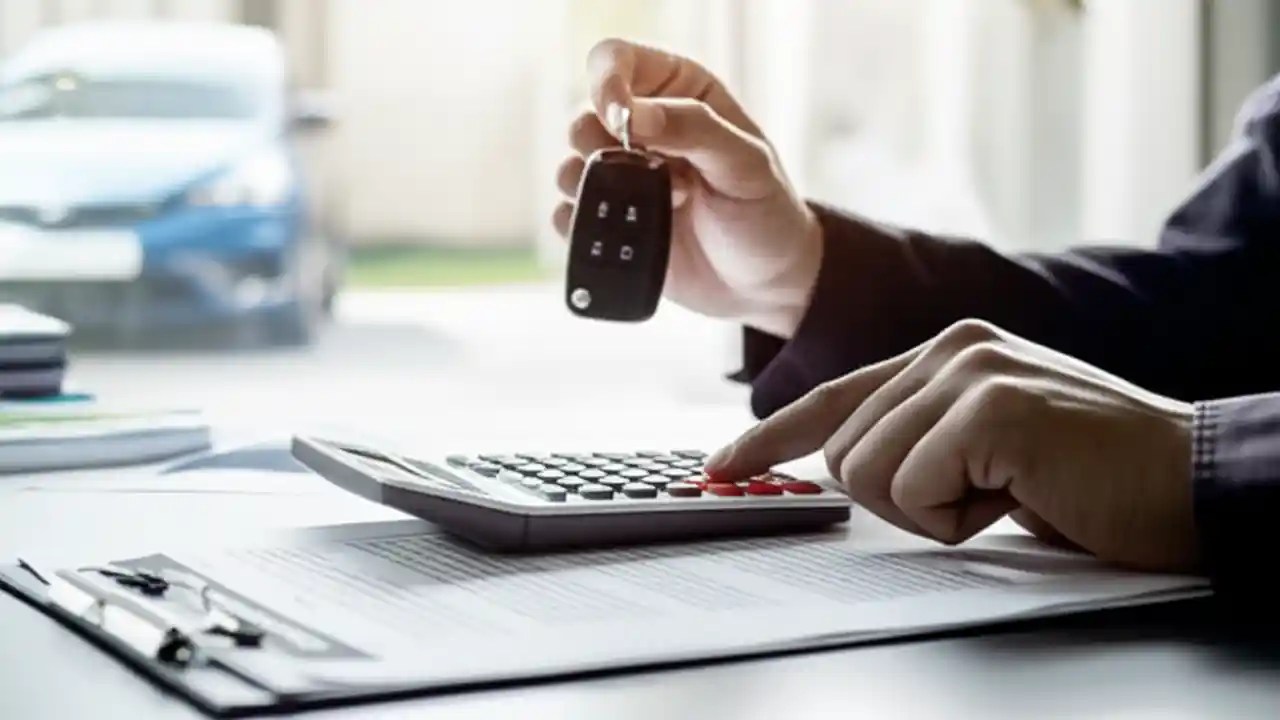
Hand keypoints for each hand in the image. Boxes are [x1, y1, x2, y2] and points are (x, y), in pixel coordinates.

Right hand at [552, 38, 822, 337]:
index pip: (616, 60)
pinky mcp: (610, 222)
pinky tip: (629, 233)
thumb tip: (632, 115)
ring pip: (570, 166)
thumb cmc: (766, 211)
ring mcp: (623, 177)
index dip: (607, 84)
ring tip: (655, 208)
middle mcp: (642, 129)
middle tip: (654, 175)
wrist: (764, 282)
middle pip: (583, 116)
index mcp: (678, 92)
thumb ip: (694, 128)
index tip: (621, 122)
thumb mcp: (746, 163)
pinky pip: (568, 215)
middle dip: (605, 149)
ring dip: (598, 190)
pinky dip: (586, 225)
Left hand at [705, 320, 1199, 571]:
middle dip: (908, 499)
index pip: (833, 399)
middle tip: (988, 492)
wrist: (1193, 480)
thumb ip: (923, 434)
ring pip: (869, 474)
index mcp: (945, 353)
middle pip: (845, 453)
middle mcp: (950, 348)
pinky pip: (916, 490)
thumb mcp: (991, 443)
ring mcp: (970, 370)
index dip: (771, 439)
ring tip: (1010, 488)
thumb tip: (850, 463)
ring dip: (939, 510)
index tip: (724, 466)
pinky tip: (1022, 492)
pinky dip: (963, 517)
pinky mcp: (992, 406)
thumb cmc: (1092, 475)